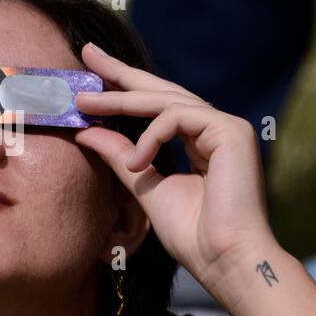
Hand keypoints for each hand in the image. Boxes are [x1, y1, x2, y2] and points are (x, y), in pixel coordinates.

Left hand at [72, 42, 276, 298]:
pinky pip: (178, 116)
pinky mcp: (231, 131)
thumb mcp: (145, 186)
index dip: (124, 85)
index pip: (158, 105)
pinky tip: (139, 162)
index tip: (91, 70)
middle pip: (162, 90)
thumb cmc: (193, 235)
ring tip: (84, 105)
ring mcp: (226, 126)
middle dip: (121, 73)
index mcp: (200, 140)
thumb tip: (86, 131)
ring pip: (166, 99)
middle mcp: (215, 128)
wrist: (225, 261)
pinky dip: (151, 136)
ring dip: (121, 100)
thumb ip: (121, 156)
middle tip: (88, 54)